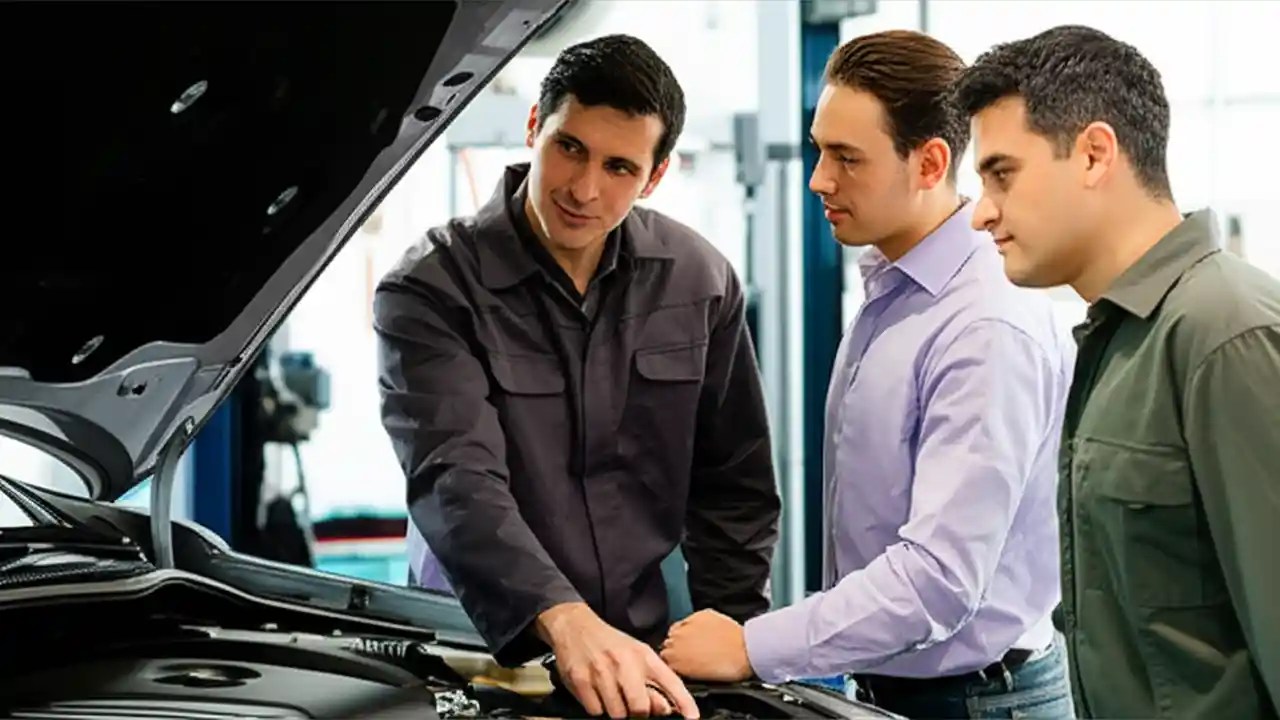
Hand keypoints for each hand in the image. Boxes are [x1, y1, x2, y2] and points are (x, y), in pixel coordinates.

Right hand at [536, 602, 699, 718]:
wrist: (574, 626)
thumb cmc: (609, 643)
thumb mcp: (636, 655)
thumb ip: (652, 683)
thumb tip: (665, 709)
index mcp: (643, 656)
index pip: (670, 682)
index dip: (684, 702)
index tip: (692, 717)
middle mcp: (624, 663)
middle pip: (640, 709)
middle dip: (637, 713)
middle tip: (629, 702)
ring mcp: (601, 672)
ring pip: (616, 714)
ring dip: (615, 710)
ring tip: (610, 692)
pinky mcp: (580, 681)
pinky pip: (595, 711)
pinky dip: (596, 707)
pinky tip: (595, 691)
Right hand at [660, 609, 753, 682]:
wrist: (746, 652)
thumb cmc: (728, 668)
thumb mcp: (698, 677)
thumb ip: (682, 668)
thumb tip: (679, 666)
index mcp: (674, 660)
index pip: (663, 659)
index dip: (673, 661)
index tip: (681, 662)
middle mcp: (676, 641)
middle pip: (668, 643)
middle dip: (677, 647)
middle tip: (692, 653)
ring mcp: (687, 626)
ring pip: (677, 629)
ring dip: (684, 634)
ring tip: (700, 642)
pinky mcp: (699, 615)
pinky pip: (691, 619)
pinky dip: (696, 624)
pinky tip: (708, 632)